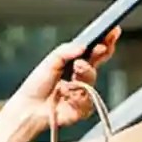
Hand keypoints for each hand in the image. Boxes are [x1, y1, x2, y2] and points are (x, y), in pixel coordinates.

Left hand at [3, 27, 121, 141]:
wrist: (28, 108)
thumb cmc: (36, 86)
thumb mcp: (50, 61)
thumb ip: (66, 51)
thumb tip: (83, 46)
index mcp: (74, 64)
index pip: (94, 51)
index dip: (105, 41)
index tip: (112, 32)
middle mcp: (80, 77)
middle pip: (98, 63)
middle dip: (101, 53)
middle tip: (100, 48)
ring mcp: (83, 92)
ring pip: (92, 79)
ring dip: (86, 73)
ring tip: (77, 69)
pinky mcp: (82, 109)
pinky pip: (88, 99)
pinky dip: (77, 95)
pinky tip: (68, 94)